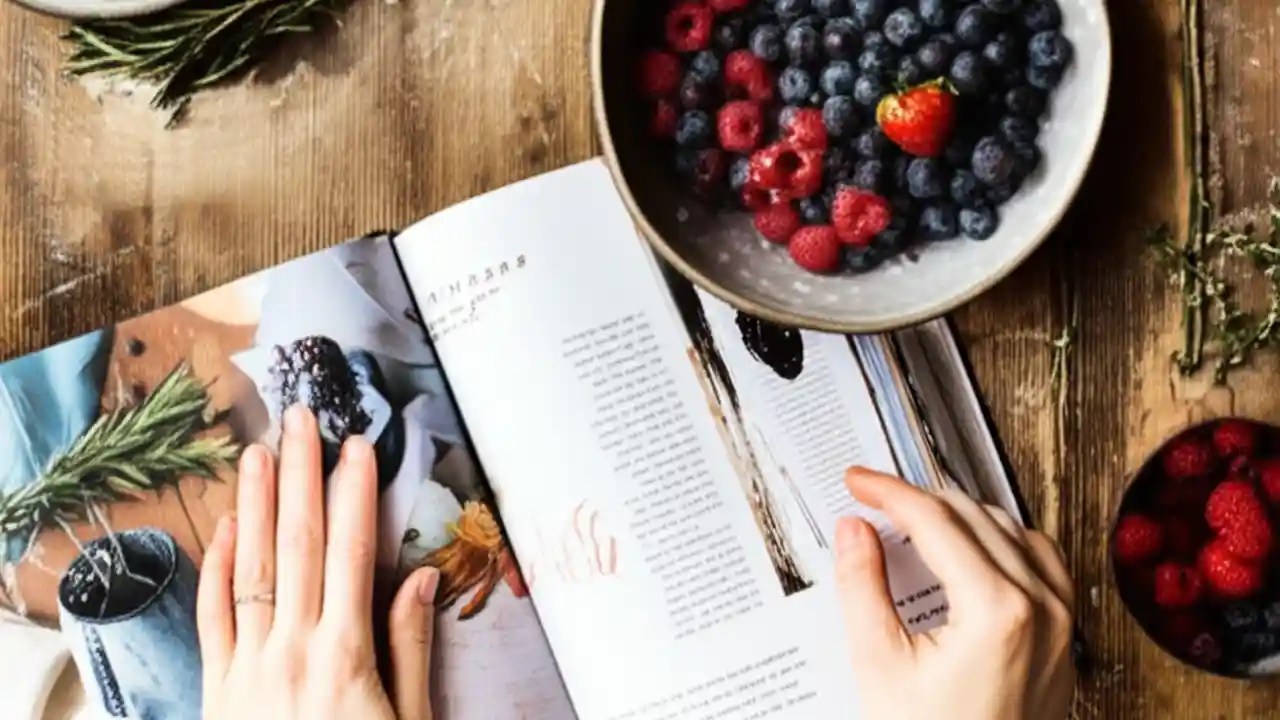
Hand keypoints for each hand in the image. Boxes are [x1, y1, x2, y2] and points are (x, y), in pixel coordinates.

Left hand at [197, 406, 439, 719]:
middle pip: (296, 545)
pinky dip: (215, 570)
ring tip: (258, 453)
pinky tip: (223, 529)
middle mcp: (292, 651)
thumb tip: (419, 580)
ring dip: (255, 506)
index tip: (358, 447)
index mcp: (346, 657)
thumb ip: (411, 651)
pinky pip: (213, 619)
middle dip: (302, 477)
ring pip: (249, 569)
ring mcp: (248, 668)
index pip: (349, 554)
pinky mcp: (218, 689)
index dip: (354, 495)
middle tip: (302, 421)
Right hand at [835, 468, 1074, 719]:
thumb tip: (854, 529)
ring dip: (962, 515)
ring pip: (1012, 531)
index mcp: (997, 610)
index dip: (889, 492)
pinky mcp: (1067, 639)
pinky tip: (973, 550)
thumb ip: (863, 586)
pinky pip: (1042, 562)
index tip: (856, 482)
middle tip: (873, 499)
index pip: (935, 521)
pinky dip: (1003, 542)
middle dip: (918, 499)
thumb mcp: (879, 665)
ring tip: (915, 518)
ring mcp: (1063, 623)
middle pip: (973, 516)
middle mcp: (1042, 607)